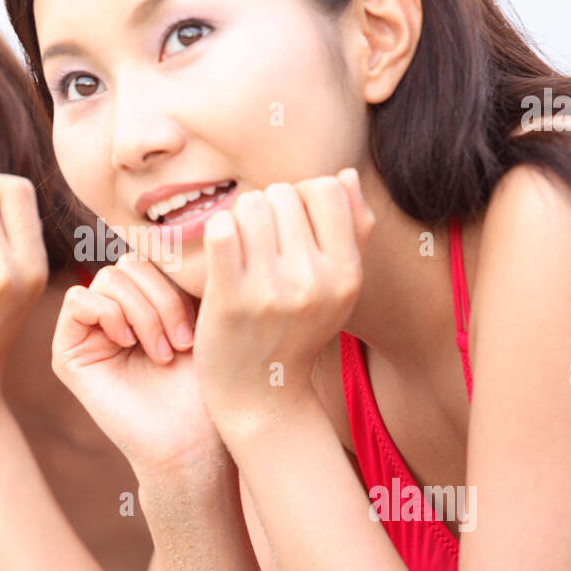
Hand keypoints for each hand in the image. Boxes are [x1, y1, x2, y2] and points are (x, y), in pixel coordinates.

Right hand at [52, 253, 223, 479]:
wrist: (191, 446)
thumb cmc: (205, 393)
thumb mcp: (203, 322)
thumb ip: (181, 280)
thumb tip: (179, 229)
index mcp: (149, 307)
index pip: (152, 261)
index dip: (174, 283)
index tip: (200, 327)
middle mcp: (117, 317)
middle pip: (128, 264)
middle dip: (159, 298)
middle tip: (181, 342)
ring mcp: (90, 334)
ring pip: (106, 279)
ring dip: (141, 312)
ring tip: (161, 352)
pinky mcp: (67, 353)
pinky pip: (78, 301)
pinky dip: (107, 314)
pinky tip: (128, 344)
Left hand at [193, 168, 375, 434]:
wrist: (262, 395)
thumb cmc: (299, 331)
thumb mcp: (339, 287)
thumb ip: (353, 229)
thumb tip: (346, 175)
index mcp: (348, 273)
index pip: (325, 188)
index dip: (302, 198)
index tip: (290, 227)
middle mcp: (315, 281)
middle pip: (281, 193)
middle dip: (266, 210)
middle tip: (260, 245)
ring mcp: (272, 292)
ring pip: (248, 206)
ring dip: (238, 221)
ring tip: (241, 251)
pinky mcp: (231, 300)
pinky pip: (221, 230)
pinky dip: (217, 234)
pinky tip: (222, 255)